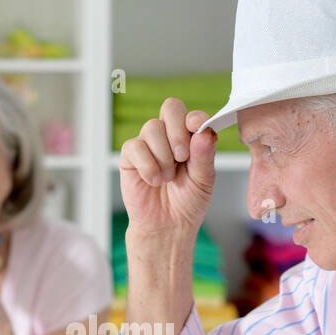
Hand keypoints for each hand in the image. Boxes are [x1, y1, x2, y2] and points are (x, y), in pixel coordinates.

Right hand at [118, 97, 217, 238]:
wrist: (168, 226)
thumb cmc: (187, 202)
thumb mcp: (204, 180)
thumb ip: (205, 156)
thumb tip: (204, 132)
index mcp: (191, 137)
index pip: (191, 114)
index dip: (194, 117)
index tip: (197, 128)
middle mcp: (169, 136)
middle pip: (170, 108)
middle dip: (177, 131)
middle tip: (182, 157)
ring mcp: (149, 144)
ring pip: (152, 128)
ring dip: (163, 155)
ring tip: (168, 178)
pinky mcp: (130, 157)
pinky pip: (135, 147)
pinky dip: (147, 165)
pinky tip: (154, 180)